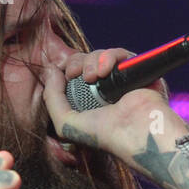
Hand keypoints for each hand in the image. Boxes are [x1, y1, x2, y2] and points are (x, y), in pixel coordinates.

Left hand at [42, 49, 188, 188]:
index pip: (74, 76)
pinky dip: (108, 57)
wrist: (136, 132)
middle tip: (75, 74)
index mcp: (89, 102)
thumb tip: (50, 71)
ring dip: (91, 61)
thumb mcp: (65, 124)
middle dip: (77, 63)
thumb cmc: (104, 134)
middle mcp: (105, 90)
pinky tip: (105, 70)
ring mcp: (122, 79)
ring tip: (93, 76)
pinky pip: (120, 54)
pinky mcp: (138, 70)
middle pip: (85, 62)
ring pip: (100, 56)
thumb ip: (52, 99)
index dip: (67, 70)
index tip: (64, 74)